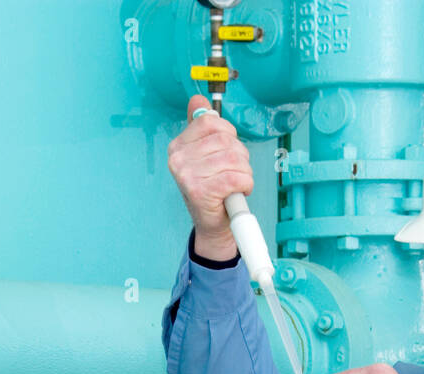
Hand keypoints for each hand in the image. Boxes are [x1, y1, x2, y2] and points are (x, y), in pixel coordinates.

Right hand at [167, 95, 252, 259]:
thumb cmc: (212, 188)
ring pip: (234, 159)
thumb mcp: (205, 155)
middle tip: (233, 173)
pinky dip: (245, 185)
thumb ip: (201, 126)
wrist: (213, 225)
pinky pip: (236, 177)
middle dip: (239, 157)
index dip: (228, 135)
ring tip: (235, 183)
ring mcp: (187, 175)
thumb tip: (198, 99)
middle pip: (226, 140)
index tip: (226, 151)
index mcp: (178, 146)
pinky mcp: (200, 191)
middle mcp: (178, 159)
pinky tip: (237, 191)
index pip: (211, 122)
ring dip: (244, 173)